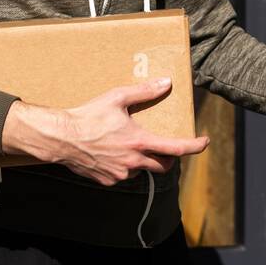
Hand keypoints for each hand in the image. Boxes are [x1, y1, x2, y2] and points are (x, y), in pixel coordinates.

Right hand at [1, 77, 209, 185]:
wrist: (61, 138)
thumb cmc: (88, 116)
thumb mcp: (117, 98)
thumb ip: (144, 92)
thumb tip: (166, 83)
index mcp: (140, 142)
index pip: (176, 148)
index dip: (195, 146)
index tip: (204, 141)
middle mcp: (133, 163)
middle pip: (163, 166)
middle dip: (169, 158)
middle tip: (165, 147)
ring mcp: (120, 175)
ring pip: (141, 171)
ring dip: (142, 161)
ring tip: (128, 145)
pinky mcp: (108, 181)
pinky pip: (123, 176)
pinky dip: (124, 166)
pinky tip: (112, 153)